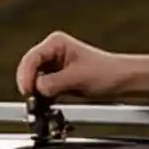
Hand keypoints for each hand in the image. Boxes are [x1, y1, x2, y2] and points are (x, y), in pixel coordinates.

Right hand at [15, 31, 148, 100]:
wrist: (122, 81)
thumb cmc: (106, 72)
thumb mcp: (77, 78)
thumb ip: (53, 83)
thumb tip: (36, 89)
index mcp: (56, 43)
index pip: (32, 58)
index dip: (26, 75)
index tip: (27, 90)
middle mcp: (53, 52)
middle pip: (30, 69)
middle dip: (30, 85)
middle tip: (31, 100)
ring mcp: (54, 66)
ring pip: (34, 80)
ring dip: (36, 93)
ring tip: (39, 104)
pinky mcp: (57, 79)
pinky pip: (42, 89)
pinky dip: (42, 97)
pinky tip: (45, 104)